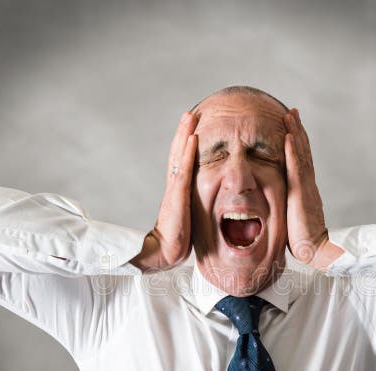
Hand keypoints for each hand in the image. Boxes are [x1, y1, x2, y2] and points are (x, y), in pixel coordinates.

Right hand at [131, 111, 197, 271]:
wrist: (164, 252)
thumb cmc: (178, 241)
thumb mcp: (190, 219)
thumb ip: (196, 210)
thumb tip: (211, 209)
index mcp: (178, 191)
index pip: (182, 162)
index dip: (185, 145)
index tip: (192, 128)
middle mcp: (174, 185)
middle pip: (178, 152)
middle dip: (184, 132)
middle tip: (190, 113)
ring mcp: (175, 189)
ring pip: (179, 155)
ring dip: (184, 134)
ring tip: (190, 116)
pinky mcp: (177, 195)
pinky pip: (184, 169)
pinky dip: (188, 152)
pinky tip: (193, 137)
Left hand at [283, 108, 342, 270]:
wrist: (315, 249)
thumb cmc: (302, 239)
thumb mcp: (292, 216)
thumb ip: (286, 205)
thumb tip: (275, 203)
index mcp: (304, 188)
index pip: (301, 160)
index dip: (297, 142)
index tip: (291, 126)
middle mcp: (307, 183)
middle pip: (302, 151)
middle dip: (297, 130)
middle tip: (292, 112)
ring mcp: (305, 186)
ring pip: (301, 154)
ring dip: (295, 133)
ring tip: (290, 115)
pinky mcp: (301, 192)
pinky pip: (296, 167)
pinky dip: (293, 150)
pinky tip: (288, 136)